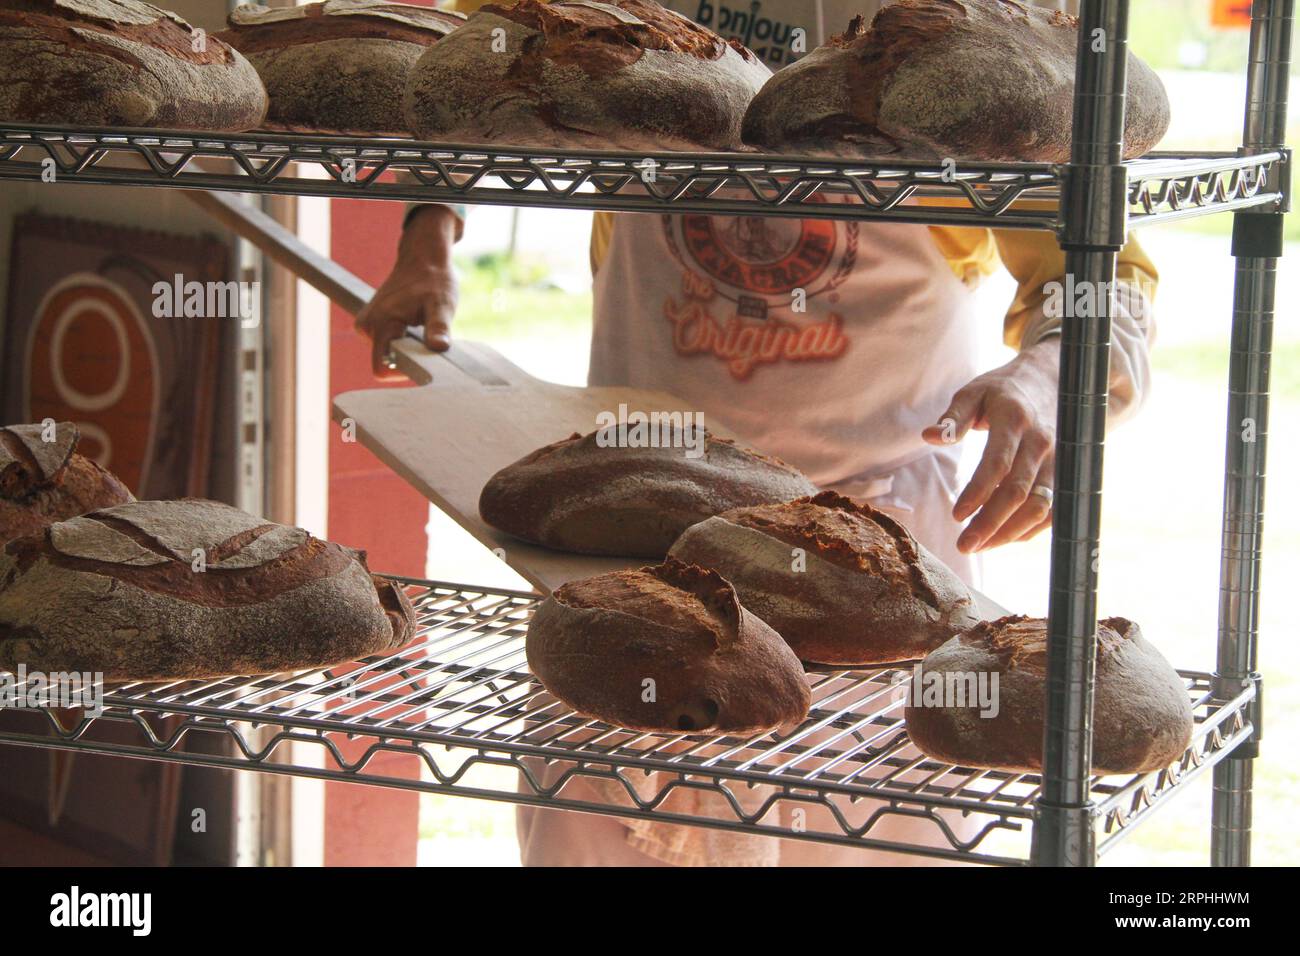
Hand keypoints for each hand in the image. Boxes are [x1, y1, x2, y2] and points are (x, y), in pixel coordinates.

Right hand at [355, 205, 460, 379]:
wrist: (422, 258)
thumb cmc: (434, 280)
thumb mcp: (442, 304)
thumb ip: (438, 327)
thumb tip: (439, 347)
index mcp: (379, 324)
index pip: (383, 368)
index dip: (406, 371)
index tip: (425, 358)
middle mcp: (366, 327)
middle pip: (386, 364)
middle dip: (409, 358)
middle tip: (426, 335)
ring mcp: (365, 327)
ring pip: (387, 356)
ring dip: (407, 349)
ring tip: (420, 325)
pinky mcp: (369, 326)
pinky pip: (386, 347)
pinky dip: (402, 342)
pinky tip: (413, 325)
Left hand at [922, 340, 1059, 552]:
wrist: (1053, 381)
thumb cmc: (1004, 391)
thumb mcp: (975, 392)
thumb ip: (954, 417)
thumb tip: (929, 437)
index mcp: (1014, 421)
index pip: (996, 464)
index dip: (977, 493)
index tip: (956, 516)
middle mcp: (1041, 443)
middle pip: (1018, 492)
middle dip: (990, 523)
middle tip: (964, 546)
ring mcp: (1058, 461)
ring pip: (1039, 507)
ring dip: (1009, 533)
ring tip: (979, 546)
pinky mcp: (1065, 475)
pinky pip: (1052, 511)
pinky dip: (1029, 530)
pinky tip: (1002, 539)